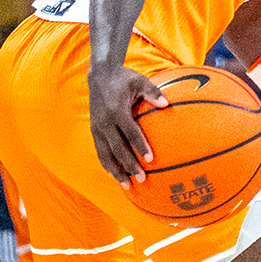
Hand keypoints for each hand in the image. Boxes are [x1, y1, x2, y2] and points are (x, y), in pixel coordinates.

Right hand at [89, 65, 167, 184]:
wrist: (99, 75)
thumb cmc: (124, 79)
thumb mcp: (140, 81)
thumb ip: (153, 93)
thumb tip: (167, 104)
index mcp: (117, 111)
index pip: (130, 132)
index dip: (140, 146)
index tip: (150, 160)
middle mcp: (105, 122)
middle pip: (117, 149)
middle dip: (129, 165)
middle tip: (142, 179)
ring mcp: (97, 127)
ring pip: (105, 154)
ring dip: (116, 171)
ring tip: (127, 186)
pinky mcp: (93, 130)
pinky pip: (100, 151)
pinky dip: (107, 165)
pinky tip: (115, 176)